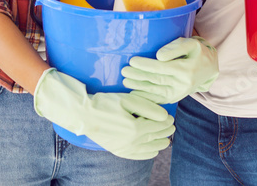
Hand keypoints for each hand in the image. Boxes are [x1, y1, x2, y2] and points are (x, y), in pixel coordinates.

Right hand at [33, 68, 174, 159]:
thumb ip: (148, 107)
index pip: (157, 126)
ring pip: (148, 149)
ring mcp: (124, 148)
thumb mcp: (129, 100)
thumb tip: (165, 116)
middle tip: (172, 128)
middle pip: (154, 137)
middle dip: (165, 133)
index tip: (172, 118)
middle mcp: (131, 142)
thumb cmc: (106, 103)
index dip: (166, 122)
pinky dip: (147, 154)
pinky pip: (137, 156)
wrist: (83, 115)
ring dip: (159, 144)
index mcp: (135, 128)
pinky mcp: (117, 151)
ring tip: (166, 141)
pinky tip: (153, 152)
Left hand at [121, 36, 218, 103]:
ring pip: (155, 91)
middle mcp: (182, 84)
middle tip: (123, 71)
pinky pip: (158, 99)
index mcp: (186, 70)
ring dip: (139, 87)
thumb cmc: (197, 52)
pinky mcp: (175, 98)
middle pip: (156, 80)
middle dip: (138, 76)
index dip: (145, 65)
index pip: (161, 68)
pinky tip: (134, 95)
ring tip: (125, 82)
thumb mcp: (191, 44)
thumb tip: (158, 56)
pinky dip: (146, 98)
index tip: (132, 60)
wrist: (209, 68)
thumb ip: (175, 48)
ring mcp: (179, 93)